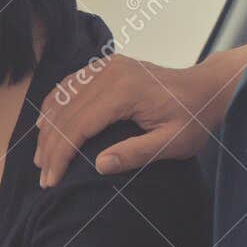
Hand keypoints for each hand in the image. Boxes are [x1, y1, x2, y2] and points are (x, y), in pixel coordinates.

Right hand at [33, 43, 246, 186]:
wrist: (205, 88)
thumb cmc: (192, 119)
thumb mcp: (173, 143)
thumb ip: (137, 153)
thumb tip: (99, 166)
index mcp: (124, 91)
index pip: (79, 125)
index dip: (61, 155)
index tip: (51, 181)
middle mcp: (109, 72)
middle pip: (66, 112)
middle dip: (50, 147)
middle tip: (43, 178)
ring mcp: (105, 66)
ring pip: (62, 97)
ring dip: (48, 128)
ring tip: (41, 158)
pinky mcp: (105, 65)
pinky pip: (70, 85)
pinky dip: (54, 106)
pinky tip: (47, 125)